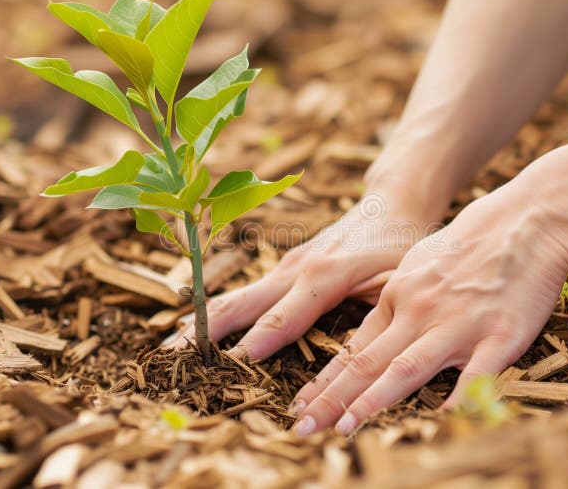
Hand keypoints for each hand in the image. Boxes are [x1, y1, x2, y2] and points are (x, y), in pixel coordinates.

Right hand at [162, 191, 441, 359]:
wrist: (391, 205)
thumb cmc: (398, 246)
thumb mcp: (395, 280)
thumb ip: (374, 314)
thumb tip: (362, 358)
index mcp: (325, 274)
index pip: (287, 313)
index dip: (263, 338)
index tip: (237, 362)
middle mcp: (296, 269)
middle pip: (244, 302)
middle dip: (208, 329)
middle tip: (174, 356)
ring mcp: (286, 267)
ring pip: (237, 296)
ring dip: (203, 321)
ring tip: (170, 346)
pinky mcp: (284, 269)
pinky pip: (246, 293)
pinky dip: (219, 311)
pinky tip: (198, 328)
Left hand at [290, 186, 567, 435]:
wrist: (521, 222)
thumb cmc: (467, 245)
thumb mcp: (415, 267)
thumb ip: (393, 305)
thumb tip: (367, 339)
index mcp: (398, 298)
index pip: (354, 349)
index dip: (326, 382)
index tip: (300, 406)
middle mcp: (418, 313)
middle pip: (367, 362)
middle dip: (330, 398)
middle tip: (302, 426)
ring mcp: (456, 325)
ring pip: (405, 368)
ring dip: (371, 400)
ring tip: (344, 427)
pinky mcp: (498, 335)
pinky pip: (474, 374)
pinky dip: (457, 398)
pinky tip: (440, 420)